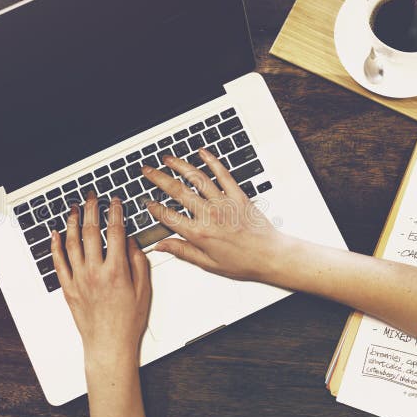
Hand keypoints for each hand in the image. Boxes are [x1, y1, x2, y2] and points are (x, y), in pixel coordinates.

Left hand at [51, 194, 151, 369]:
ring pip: (71, 243)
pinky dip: (56, 246)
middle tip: (92, 197)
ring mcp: (79, 279)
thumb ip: (138, 262)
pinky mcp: (68, 288)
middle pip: (91, 232)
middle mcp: (95, 272)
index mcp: (116, 270)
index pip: (115, 232)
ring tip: (74, 209)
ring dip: (73, 222)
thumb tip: (131, 242)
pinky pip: (58, 262)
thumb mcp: (144, 290)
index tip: (115, 202)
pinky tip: (56, 234)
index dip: (115, 212)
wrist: (108, 345)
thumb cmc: (127, 322)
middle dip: (92, 209)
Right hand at [142, 147, 287, 282]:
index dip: (154, 208)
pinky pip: (222, 174)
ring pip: (196, 178)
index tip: (146, 202)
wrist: (270, 256)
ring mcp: (223, 202)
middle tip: (146, 170)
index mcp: (199, 233)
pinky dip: (211, 161)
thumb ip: (182, 251)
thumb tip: (161, 246)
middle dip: (158, 179)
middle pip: (177, 191)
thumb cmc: (243, 262)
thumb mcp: (208, 264)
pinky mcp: (238, 195)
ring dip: (179, 166)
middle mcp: (209, 214)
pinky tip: (201, 152)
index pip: (168, 216)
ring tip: (167, 158)